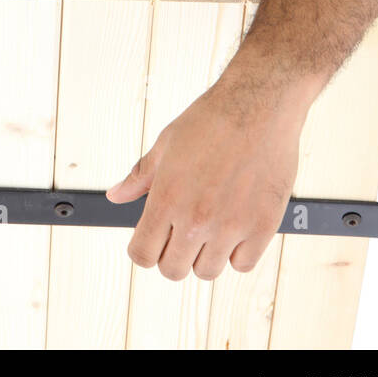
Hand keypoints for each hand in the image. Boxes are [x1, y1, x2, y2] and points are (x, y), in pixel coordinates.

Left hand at [105, 80, 304, 279]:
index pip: (142, 254)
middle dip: (171, 255)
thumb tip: (116, 195)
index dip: (143, 250)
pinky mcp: (261, 227)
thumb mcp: (166, 144)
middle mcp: (196, 219)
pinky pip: (242, 264)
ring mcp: (230, 227)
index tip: (152, 241)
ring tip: (210, 226)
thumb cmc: (213, 120)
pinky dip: (237, 252)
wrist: (258, 105)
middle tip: (181, 234)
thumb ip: (140, 177)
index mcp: (167, 198)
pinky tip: (234, 227)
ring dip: (204, 255)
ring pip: (207, 272)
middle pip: (173, 269)